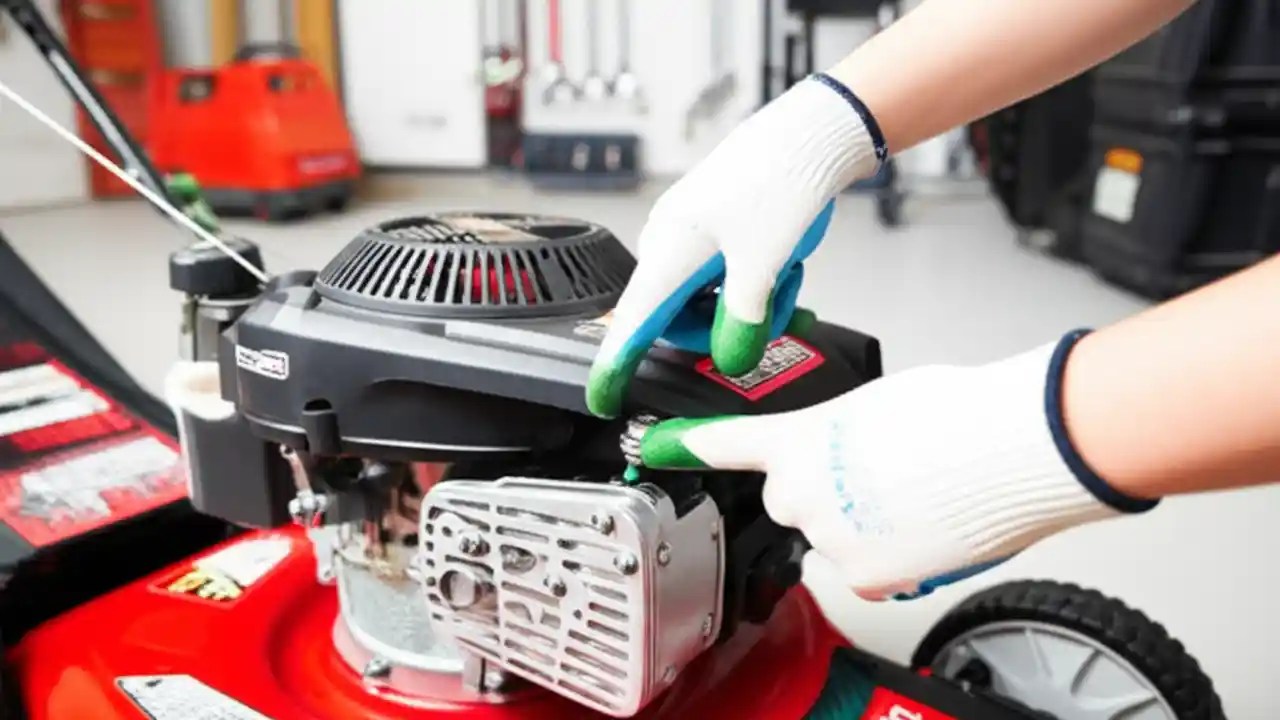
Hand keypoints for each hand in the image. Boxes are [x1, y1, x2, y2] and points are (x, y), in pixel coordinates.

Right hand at [586, 75, 884, 417]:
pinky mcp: (714, 231)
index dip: (615, 366)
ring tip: (785, 278)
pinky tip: (782, 267)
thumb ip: (743, 319)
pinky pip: (721, 280)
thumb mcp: (765, 262)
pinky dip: (752, 287)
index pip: (632, 324)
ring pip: (706, 302)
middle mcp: (669, 243)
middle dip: (724, 329)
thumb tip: (731, 360)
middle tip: (771, 313)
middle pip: (678, 320)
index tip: (602, 398)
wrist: (811, 132)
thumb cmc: (782, 180)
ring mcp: (691, 236)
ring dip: (747, 307)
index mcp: (670, 251)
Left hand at [636, 335, 1154, 599]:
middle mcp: (800, 490)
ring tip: (911, 496)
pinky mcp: (865, 576)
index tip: (656, 449)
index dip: (685, 447)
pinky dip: (885, 554)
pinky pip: (862, 568)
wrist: (1008, 448)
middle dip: (817, 491)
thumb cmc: (957, 411)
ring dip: (856, 522)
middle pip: (786, 499)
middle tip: (872, 475)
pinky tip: (920, 525)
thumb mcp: (877, 404)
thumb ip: (838, 430)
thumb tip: (844, 447)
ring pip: (827, 535)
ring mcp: (829, 537)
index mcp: (799, 436)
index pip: (724, 444)